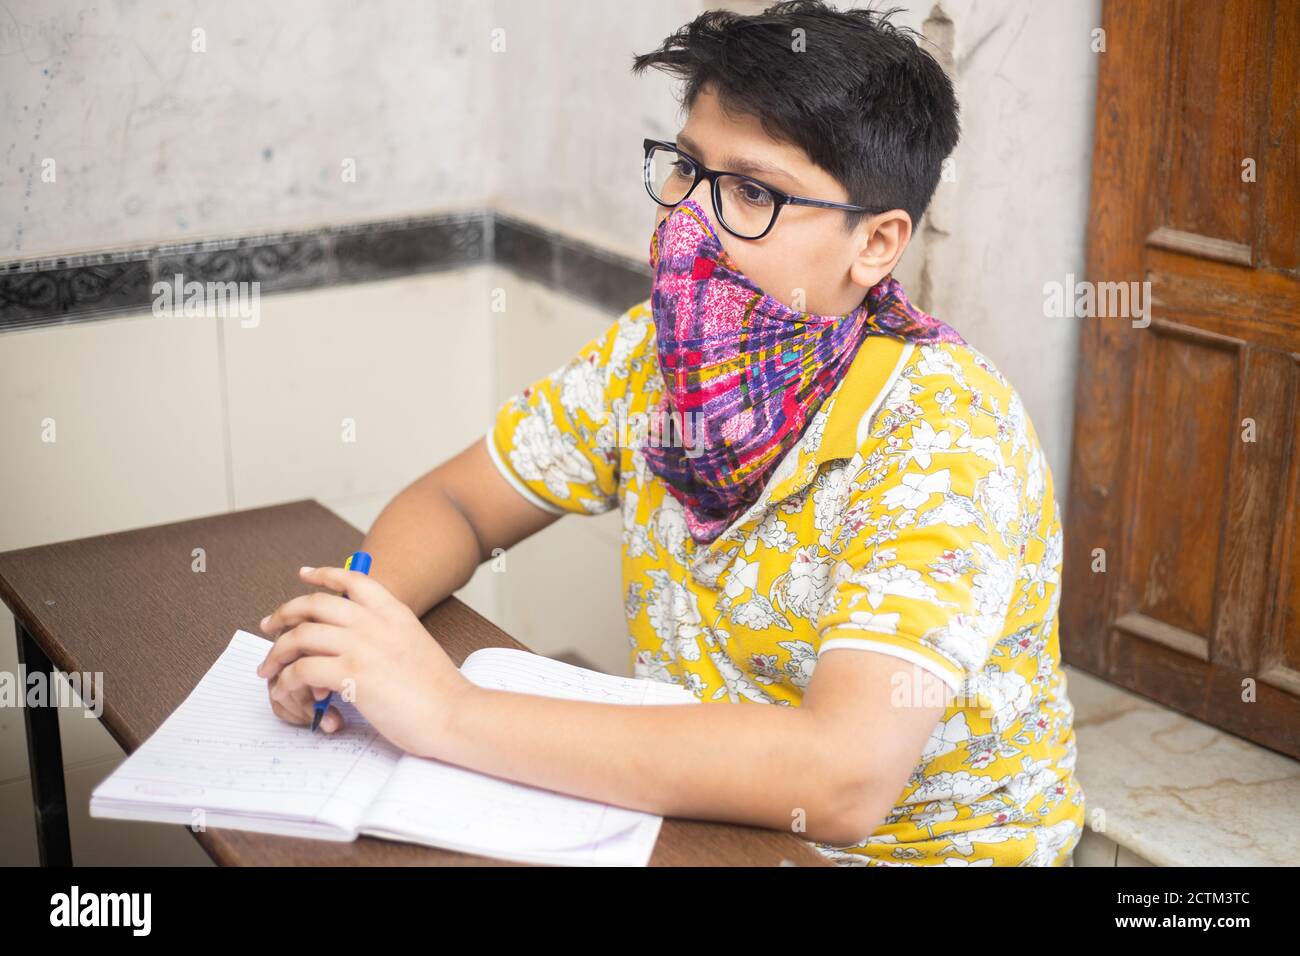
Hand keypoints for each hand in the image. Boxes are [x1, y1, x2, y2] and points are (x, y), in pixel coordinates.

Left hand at [256, 565, 473, 757]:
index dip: (323, 575)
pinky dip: (286, 682)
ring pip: (300, 637)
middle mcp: (375, 623)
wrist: (454, 713)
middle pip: (314, 605)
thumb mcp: (415, 645)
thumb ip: (388, 634)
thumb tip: (354, 641)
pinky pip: (301, 671)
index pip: (352, 581)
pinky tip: (286, 691)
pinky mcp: (351, 676)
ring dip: (276, 653)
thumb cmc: (439, 690)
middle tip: (269, 626)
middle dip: (284, 613)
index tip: (303, 574)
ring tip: (268, 668)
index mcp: (394, 612)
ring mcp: (362, 647)